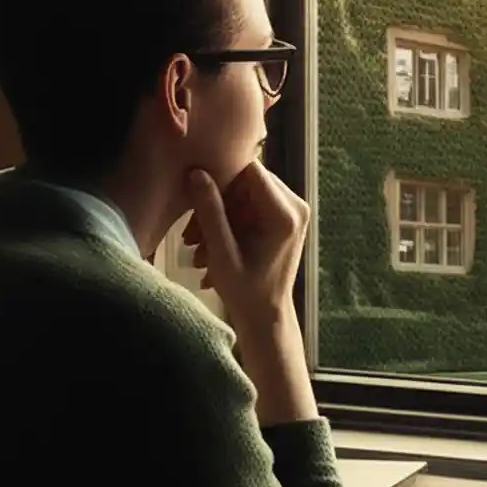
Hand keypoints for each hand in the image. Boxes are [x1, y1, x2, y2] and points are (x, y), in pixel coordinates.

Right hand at [182, 160, 309, 328]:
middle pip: (246, 181)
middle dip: (216, 202)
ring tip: (195, 246)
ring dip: (217, 214)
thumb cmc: (245, 292)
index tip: (195, 200)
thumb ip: (210, 212)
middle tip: (191, 235)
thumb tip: (197, 173)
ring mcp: (291, 211)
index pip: (249, 170)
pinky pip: (250, 205)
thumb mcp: (222, 254)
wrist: (266, 316)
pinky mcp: (283, 217)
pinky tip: (208, 247)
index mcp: (285, 214)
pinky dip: (228, 221)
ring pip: (245, 193)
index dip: (219, 179)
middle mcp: (295, 206)